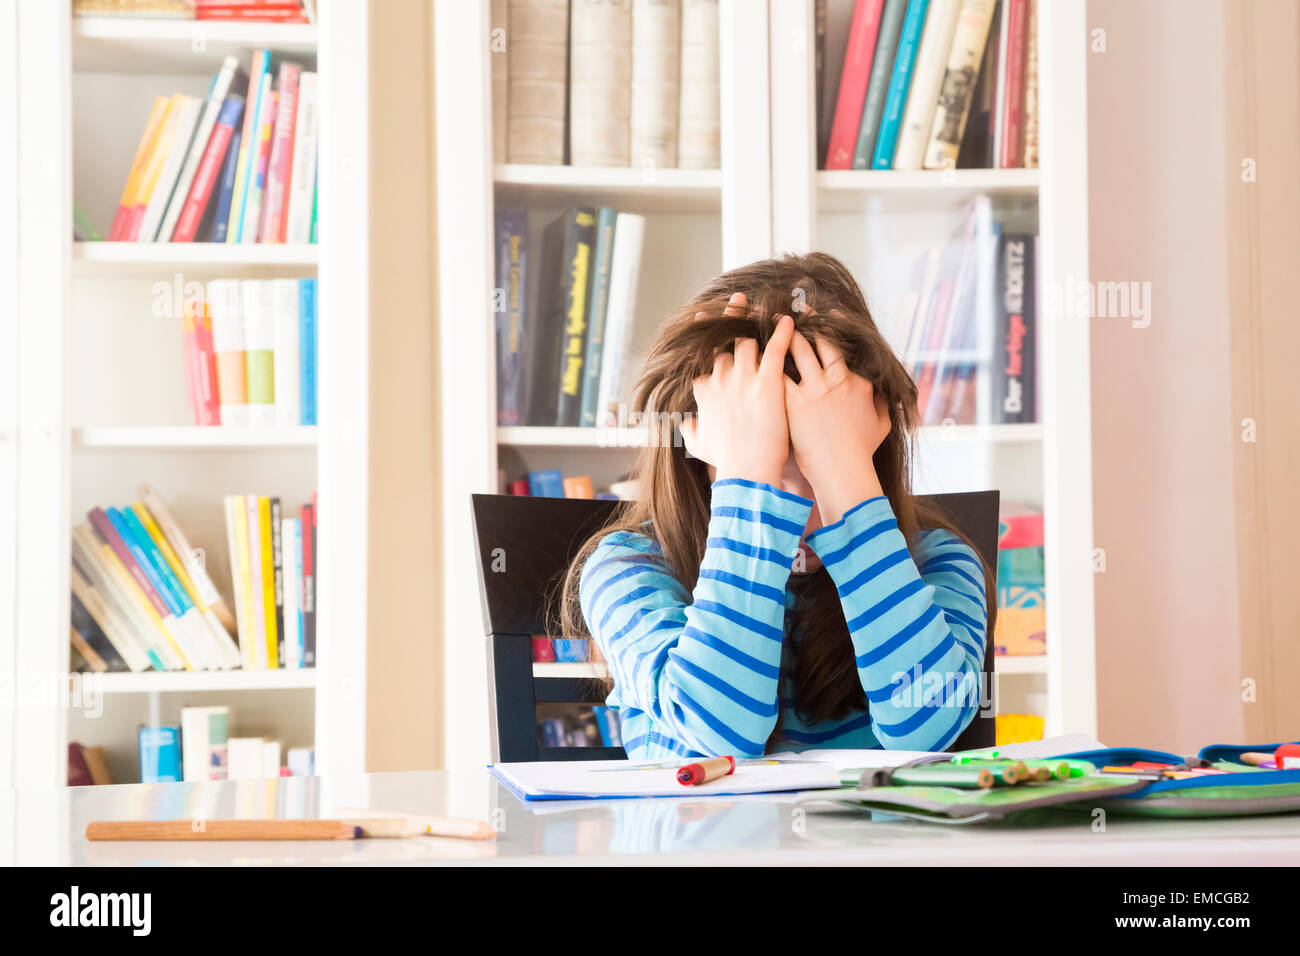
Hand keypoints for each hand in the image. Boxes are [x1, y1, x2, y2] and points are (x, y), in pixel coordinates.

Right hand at [680, 294, 794, 486]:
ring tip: (766, 309)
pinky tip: (789, 321)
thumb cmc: (726, 461)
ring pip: (748, 341)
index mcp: (705, 391)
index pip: (706, 358)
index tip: (707, 323)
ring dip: (756, 326)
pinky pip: (775, 350)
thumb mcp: (700, 445)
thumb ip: (691, 430)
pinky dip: (782, 333)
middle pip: (726, 343)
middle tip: (739, 303)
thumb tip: (686, 425)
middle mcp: (721, 380)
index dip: (708, 339)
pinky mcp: (767, 385)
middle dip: (732, 322)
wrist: (746, 472)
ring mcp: (743, 380)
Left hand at [784, 328, 890, 523]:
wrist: (843, 472)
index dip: (833, 326)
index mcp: (858, 382)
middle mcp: (837, 380)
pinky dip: (768, 364)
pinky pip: (777, 375)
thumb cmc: (861, 452)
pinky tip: (759, 356)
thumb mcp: (881, 424)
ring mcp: (815, 390)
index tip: (826, 313)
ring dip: (785, 337)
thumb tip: (885, 392)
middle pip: (819, 342)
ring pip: (797, 352)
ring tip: (773, 327)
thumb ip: (883, 403)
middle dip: (805, 323)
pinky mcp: (793, 403)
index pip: (843, 345)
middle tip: (793, 312)